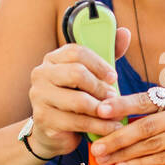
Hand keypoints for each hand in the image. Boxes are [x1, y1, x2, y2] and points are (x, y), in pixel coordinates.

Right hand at [27, 28, 130, 157]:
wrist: (53, 132)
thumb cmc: (76, 99)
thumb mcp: (91, 76)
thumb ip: (107, 55)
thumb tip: (125, 32)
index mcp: (53, 59)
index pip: (76, 51)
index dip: (99, 63)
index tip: (113, 76)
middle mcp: (41, 74)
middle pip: (76, 73)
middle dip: (100, 87)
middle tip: (114, 97)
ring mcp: (39, 97)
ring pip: (79, 100)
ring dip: (103, 109)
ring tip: (117, 115)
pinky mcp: (44, 119)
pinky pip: (78, 121)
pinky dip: (100, 126)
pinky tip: (112, 128)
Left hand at [90, 87, 164, 164]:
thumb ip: (151, 113)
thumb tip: (108, 116)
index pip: (146, 99)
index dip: (122, 105)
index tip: (100, 110)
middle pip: (147, 125)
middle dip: (118, 136)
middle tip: (96, 146)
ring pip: (153, 145)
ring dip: (125, 154)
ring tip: (104, 160)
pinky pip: (163, 161)